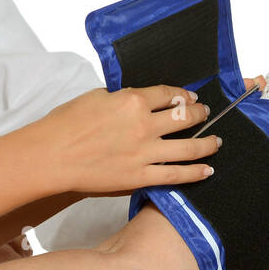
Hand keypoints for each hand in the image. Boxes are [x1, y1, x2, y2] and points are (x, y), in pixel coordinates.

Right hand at [34, 85, 221, 194]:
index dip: (184, 94)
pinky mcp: (140, 176)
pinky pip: (175, 174)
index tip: (191, 96)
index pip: (168, 93)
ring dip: (207, 143)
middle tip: (206, 114)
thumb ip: (120, 98)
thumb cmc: (65, 123)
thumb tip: (132, 101)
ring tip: (216, 141)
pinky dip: (195, 172)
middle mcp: (145, 124)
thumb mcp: (94, 97)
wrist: (52, 155)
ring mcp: (145, 152)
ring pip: (188, 146)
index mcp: (132, 100)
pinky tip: (208, 170)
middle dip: (200, 114)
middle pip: (184, 116)